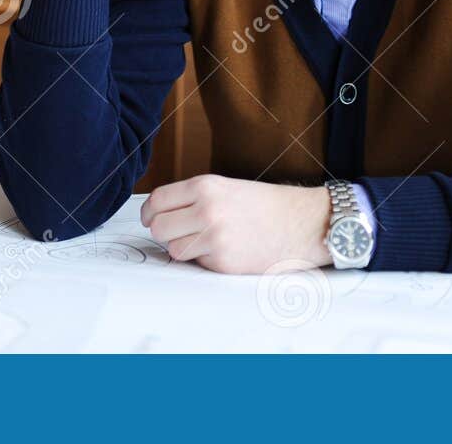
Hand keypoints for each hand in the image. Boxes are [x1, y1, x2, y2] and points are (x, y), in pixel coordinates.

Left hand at [139, 175, 332, 273]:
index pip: (156, 201)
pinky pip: (197, 264)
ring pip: (173, 250)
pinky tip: (224, 251)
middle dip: (164, 233)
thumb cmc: (265, 206)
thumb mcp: (225, 187)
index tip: (151, 219)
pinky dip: (204, 260)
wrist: (301, 223)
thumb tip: (158, 215)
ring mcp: (214, 237)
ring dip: (183, 249)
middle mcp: (206, 210)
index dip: (149, 213)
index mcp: (204, 186)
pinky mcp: (223, 262)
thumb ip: (192, 198)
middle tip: (178, 233)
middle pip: (158, 228)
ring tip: (205, 242)